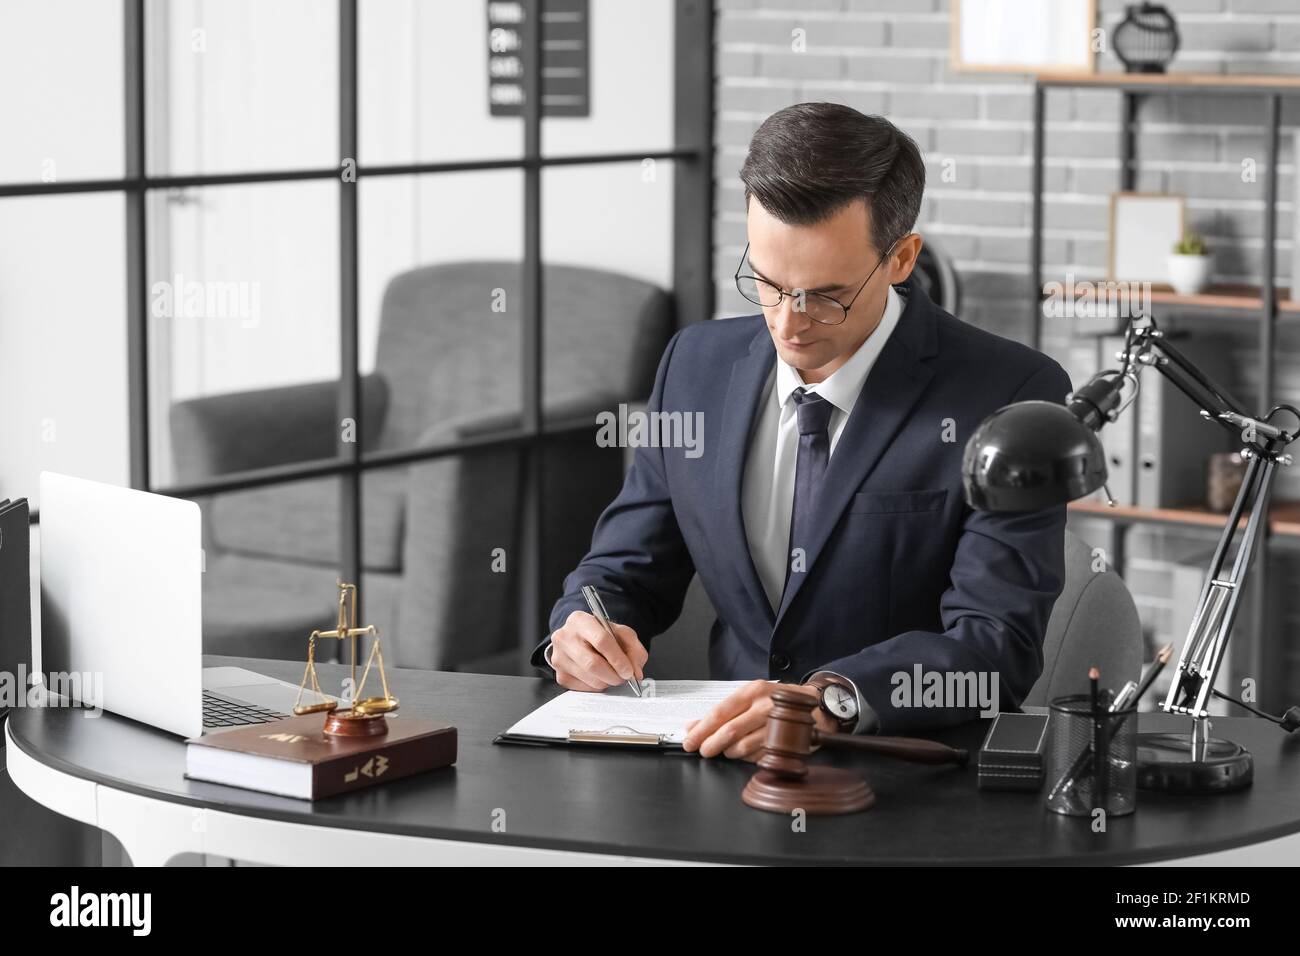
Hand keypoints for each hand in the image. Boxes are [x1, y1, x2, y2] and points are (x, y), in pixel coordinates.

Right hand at [548, 610, 647, 691]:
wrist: (581, 639)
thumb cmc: (601, 635)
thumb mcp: (621, 634)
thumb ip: (634, 650)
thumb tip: (636, 673)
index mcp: (580, 620)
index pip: (601, 640)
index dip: (617, 659)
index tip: (629, 671)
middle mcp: (564, 637)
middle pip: (592, 663)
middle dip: (613, 675)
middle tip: (624, 678)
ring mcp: (559, 657)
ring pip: (589, 678)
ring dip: (607, 682)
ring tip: (613, 675)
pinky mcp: (559, 674)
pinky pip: (583, 688)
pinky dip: (597, 687)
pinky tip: (600, 677)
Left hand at [681, 680, 838, 761]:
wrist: (814, 706)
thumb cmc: (776, 702)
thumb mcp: (749, 699)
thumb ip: (720, 713)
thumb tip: (692, 726)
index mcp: (753, 691)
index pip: (720, 712)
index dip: (701, 730)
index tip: (689, 740)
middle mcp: (765, 706)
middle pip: (730, 731)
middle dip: (711, 745)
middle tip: (704, 751)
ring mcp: (776, 725)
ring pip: (743, 747)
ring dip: (730, 753)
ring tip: (727, 751)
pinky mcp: (785, 743)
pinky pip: (757, 756)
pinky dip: (746, 758)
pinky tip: (744, 755)